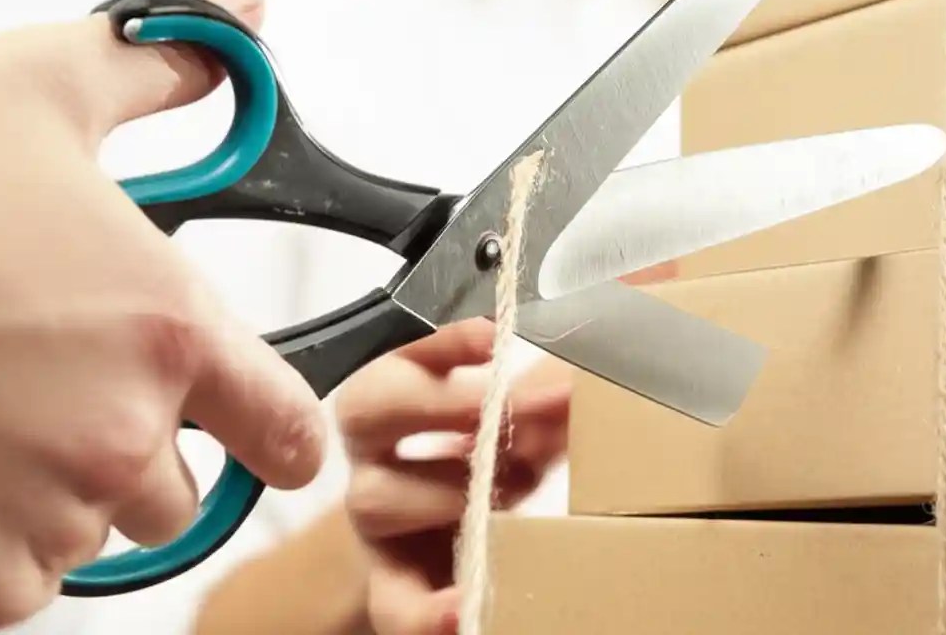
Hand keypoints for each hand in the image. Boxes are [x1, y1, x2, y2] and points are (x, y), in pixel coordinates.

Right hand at [0, 0, 323, 633]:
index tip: (273, 438)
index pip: (289, 431)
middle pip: (180, 486)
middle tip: (49, 382)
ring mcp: (43, 516)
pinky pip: (17, 584)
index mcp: (166, 329)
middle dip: (135, 443)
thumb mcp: (36, 89)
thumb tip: (240, 17)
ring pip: (95, 532)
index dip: (286, 437)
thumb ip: (165, 70)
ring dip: (56, 490)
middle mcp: (121, 433)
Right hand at [337, 320, 572, 634]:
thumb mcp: (524, 431)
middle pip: (364, 410)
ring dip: (446, 491)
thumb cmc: (494, 475)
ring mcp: (378, 525)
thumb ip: (549, 403)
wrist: (470, 555)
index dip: (439, 345)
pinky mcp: (392, 589)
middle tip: (495, 410)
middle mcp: (375, 457)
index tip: (494, 338)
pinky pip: (391, 604)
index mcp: (399, 408)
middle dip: (436, 402)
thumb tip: (582, 379)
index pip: (399, 355)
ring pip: (376, 498)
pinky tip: (464, 608)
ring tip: (503, 498)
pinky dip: (426, 611)